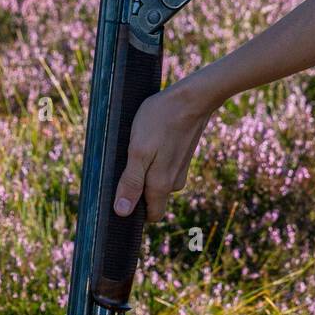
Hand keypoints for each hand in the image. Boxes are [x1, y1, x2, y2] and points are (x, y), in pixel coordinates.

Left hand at [113, 68, 219, 223]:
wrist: (192, 98)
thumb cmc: (161, 121)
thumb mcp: (138, 151)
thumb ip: (131, 182)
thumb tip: (122, 212)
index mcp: (162, 185)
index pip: (151, 215)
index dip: (135, 212)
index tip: (121, 198)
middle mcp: (174, 182)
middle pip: (153, 199)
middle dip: (138, 190)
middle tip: (123, 168)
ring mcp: (181, 168)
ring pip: (159, 181)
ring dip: (145, 171)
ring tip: (134, 149)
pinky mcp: (183, 155)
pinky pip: (165, 166)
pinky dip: (155, 159)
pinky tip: (149, 140)